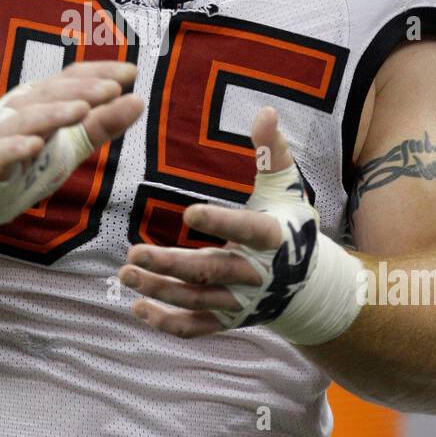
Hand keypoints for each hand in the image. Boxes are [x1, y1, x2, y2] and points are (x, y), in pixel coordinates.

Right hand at [0, 60, 142, 182]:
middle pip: (51, 93)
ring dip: (55, 112)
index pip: (71, 78)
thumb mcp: (75, 142)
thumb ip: (104, 123)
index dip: (98, 72)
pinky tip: (36, 145)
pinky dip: (17, 146)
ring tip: (83, 110)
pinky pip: (2, 151)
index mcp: (42, 99)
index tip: (131, 73)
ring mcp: (3, 133)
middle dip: (82, 90)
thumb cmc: (31, 160)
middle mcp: (22, 108)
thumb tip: (139, 100)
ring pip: (29, 118)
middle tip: (113, 89)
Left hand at [116, 106, 292, 336]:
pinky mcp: (228, 319)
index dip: (221, 223)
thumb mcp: (285, 186)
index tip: (188, 212)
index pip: (247, 230)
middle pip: (211, 272)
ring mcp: (241, 301)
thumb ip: (272, 151)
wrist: (309, 284)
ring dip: (161, 291)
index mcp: (273, 237)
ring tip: (126, 274)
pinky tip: (137, 308)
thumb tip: (264, 109)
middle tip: (134, 254)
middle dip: (172, 265)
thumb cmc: (290, 224)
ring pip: (198, 301)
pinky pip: (196, 327)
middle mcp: (257, 274)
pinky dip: (167, 323)